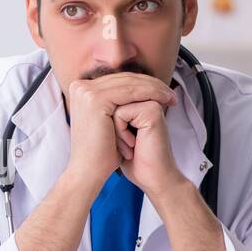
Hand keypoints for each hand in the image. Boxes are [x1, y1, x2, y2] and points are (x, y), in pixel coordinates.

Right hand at [63, 73, 177, 192]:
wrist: (88, 171)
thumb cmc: (101, 152)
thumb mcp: (107, 121)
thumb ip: (115, 103)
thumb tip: (134, 91)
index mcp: (81, 89)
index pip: (118, 80)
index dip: (142, 84)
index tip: (162, 92)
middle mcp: (80, 86)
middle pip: (124, 78)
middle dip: (151, 85)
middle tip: (171, 94)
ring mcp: (86, 92)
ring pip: (130, 83)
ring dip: (155, 89)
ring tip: (171, 98)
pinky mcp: (95, 99)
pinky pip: (131, 91)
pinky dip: (150, 94)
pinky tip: (164, 100)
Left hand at [114, 99, 186, 198]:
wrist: (153, 179)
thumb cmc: (135, 162)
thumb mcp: (117, 135)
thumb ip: (109, 117)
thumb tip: (88, 105)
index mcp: (140, 104)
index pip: (110, 103)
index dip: (109, 125)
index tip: (126, 144)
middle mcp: (147, 101)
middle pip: (111, 102)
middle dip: (112, 127)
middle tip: (128, 147)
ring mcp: (151, 104)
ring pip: (114, 107)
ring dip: (116, 131)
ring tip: (129, 147)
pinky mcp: (151, 110)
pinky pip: (119, 113)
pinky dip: (121, 132)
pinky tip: (132, 145)